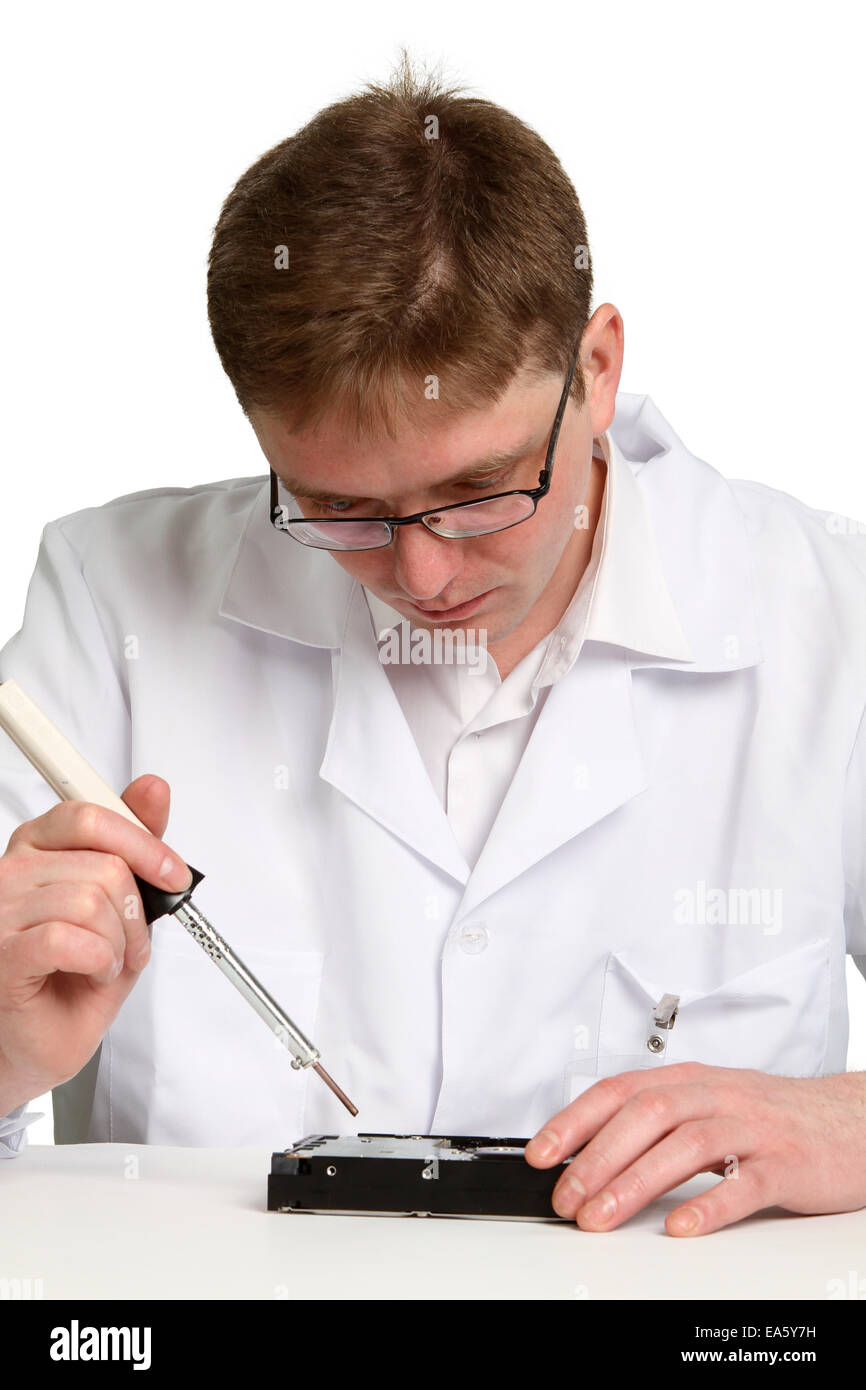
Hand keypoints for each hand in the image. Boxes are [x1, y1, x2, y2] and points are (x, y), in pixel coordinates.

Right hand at [0, 775, 191, 1108]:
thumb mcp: (117, 908)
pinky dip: (98, 960)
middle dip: (135, 913)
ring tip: (107, 963)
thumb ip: (134, 848)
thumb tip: (153, 790)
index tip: (172, 874)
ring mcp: (0, 913)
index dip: (142, 844)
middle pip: (102, 865)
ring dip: (120, 944)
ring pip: (91, 902)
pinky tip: (91, 972)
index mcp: (37, 849)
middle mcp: (12, 873)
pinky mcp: (2, 954)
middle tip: (130, 944)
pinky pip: (68, 938)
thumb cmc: (68, 979)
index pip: (90, 817)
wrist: (34, 1042)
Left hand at [524, 1061, 865, 1235]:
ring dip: (636, 1182)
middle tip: (566, 1198)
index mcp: (691, 1080)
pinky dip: (709, 1205)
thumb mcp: (708, 1105)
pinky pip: (745, 1183)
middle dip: (597, 1158)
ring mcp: (754, 1128)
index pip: (621, 1090)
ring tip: (602, 1216)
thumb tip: (587, 1152)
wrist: (852, 1121)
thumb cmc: (772, 1117)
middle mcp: (718, 1095)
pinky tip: (680, 1226)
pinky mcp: (787, 1164)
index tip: (541, 1152)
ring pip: (687, 1145)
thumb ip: (656, 1122)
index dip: (576, 1120)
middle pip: (647, 1116)